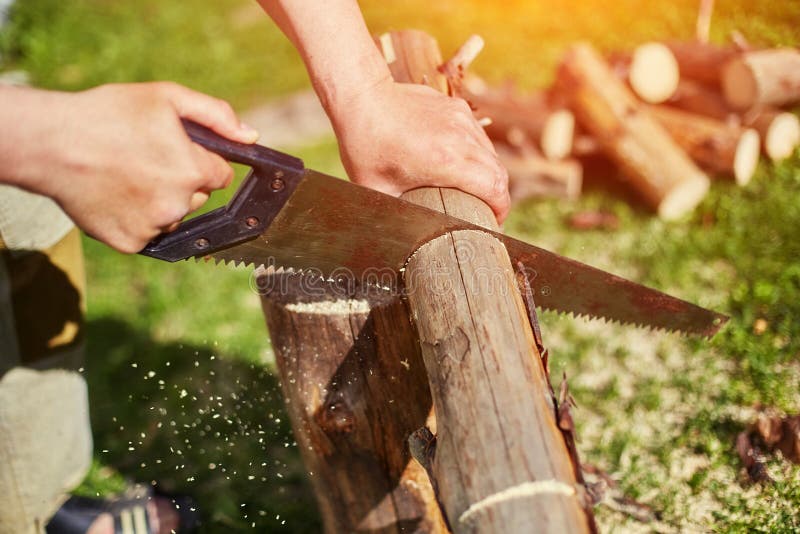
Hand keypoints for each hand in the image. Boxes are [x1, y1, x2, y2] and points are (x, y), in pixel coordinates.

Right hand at [9, 82, 257, 252]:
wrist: (51, 145)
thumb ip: (215, 116)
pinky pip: (147, 233)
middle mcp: (178, 204)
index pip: (220, 176)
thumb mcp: (166, 98)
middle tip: (146, 160)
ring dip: (159, 201)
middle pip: (197, 197)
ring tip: (126, 175)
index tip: (180, 153)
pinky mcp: (131, 243)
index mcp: (193, 171)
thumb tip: (251, 137)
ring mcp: (154, 227)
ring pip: (173, 216)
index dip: (202, 162)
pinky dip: (135, 218)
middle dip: (182, 181)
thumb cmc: (108, 114)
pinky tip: (115, 195)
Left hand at [328, 77, 510, 221]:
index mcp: (445, 162)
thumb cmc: (366, 146)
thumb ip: (397, 213)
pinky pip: (478, 138)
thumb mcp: (378, 191)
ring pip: (491, 154)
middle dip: (497, 196)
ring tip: (475, 191)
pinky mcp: (457, 109)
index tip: (493, 222)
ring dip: (488, 174)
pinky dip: (477, 155)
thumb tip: (404, 237)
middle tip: (485, 212)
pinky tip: (462, 164)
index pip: (494, 188)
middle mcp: (461, 139)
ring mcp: (461, 120)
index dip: (500, 209)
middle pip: (498, 173)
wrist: (363, 98)